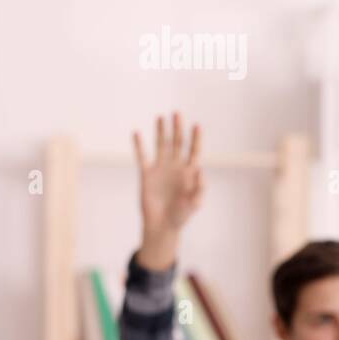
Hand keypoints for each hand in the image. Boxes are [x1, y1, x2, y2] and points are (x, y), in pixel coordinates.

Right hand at [132, 112, 203, 270]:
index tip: (197, 125)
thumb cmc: (182, 215)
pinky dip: (140, 146)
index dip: (196, 138)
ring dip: (161, 132)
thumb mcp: (196, 203)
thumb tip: (200, 169)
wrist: (162, 225)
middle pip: (177, 143)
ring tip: (161, 117)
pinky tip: (138, 133)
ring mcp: (161, 169)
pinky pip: (143, 157)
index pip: (194, 151)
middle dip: (178, 129)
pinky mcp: (146, 174)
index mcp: (190, 172)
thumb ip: (200, 187)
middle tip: (177, 113)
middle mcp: (176, 166)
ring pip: (161, 146)